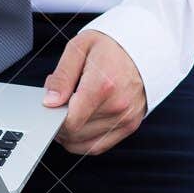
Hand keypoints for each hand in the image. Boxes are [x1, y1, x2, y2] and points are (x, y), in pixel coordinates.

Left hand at [41, 29, 145, 154]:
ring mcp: (126, 118)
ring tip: (67, 114)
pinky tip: (77, 127)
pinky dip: (83, 142)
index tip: (50, 107)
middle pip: (76, 133)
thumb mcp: (79, 48)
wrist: (143, 47)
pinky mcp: (130, 125)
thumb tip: (50, 101)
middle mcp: (118, 105)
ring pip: (85, 143)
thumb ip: (62, 76)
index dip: (54, 118)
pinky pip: (99, 146)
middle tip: (57, 106)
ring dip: (69, 135)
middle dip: (59, 124)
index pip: (71, 120)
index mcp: (103, 85)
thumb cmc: (110, 46)